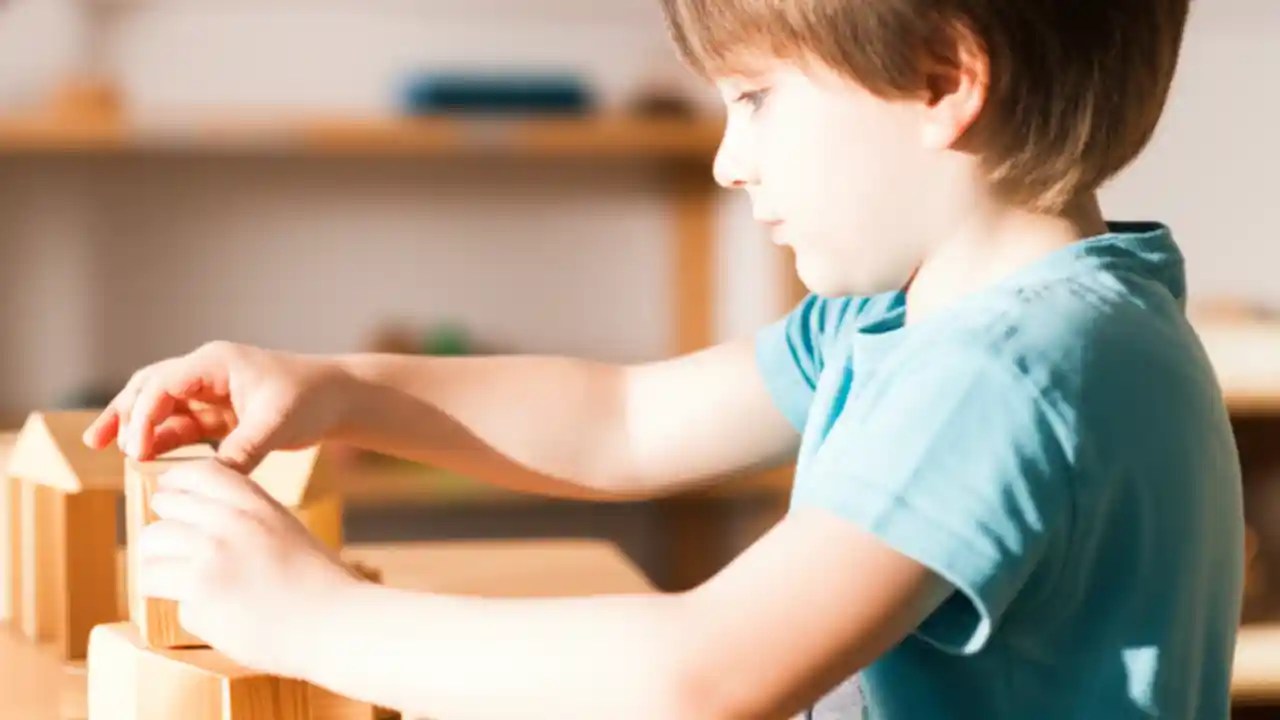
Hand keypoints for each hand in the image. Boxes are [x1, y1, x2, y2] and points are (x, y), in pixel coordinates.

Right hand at [83, 341, 351, 471]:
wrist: (341, 398)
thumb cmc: (312, 399)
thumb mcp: (275, 425)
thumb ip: (241, 451)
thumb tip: (210, 481)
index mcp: (216, 363)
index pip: (163, 385)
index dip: (142, 415)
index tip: (136, 450)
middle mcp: (208, 374)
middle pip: (151, 388)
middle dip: (123, 413)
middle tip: (97, 443)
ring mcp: (212, 394)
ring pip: (163, 408)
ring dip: (137, 428)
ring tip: (108, 450)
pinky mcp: (221, 415)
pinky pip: (183, 427)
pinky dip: (163, 440)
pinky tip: (147, 460)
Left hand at [137, 459, 361, 677]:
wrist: (336, 623)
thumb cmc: (318, 582)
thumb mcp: (284, 528)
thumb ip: (242, 518)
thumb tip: (191, 518)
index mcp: (252, 502)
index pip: (191, 474)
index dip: (173, 488)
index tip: (169, 504)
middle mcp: (226, 523)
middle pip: (160, 515)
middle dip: (163, 536)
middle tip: (174, 554)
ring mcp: (209, 559)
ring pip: (149, 555)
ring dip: (160, 573)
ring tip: (185, 587)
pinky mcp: (199, 598)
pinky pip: (167, 598)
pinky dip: (188, 609)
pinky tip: (220, 614)